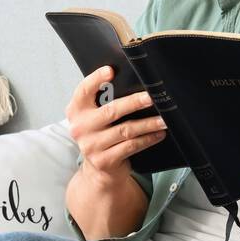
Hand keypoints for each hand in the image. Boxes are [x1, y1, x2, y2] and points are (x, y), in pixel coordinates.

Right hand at [66, 65, 166, 184]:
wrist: (99, 170)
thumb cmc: (101, 136)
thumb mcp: (94, 117)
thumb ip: (103, 101)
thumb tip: (132, 81)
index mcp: (76, 111)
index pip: (83, 91)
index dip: (95, 79)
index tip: (110, 70)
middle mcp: (80, 128)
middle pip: (111, 111)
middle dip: (134, 102)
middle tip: (151, 97)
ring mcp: (92, 146)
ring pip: (125, 130)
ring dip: (148, 124)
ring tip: (163, 119)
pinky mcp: (104, 160)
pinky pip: (131, 146)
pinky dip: (147, 139)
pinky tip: (158, 134)